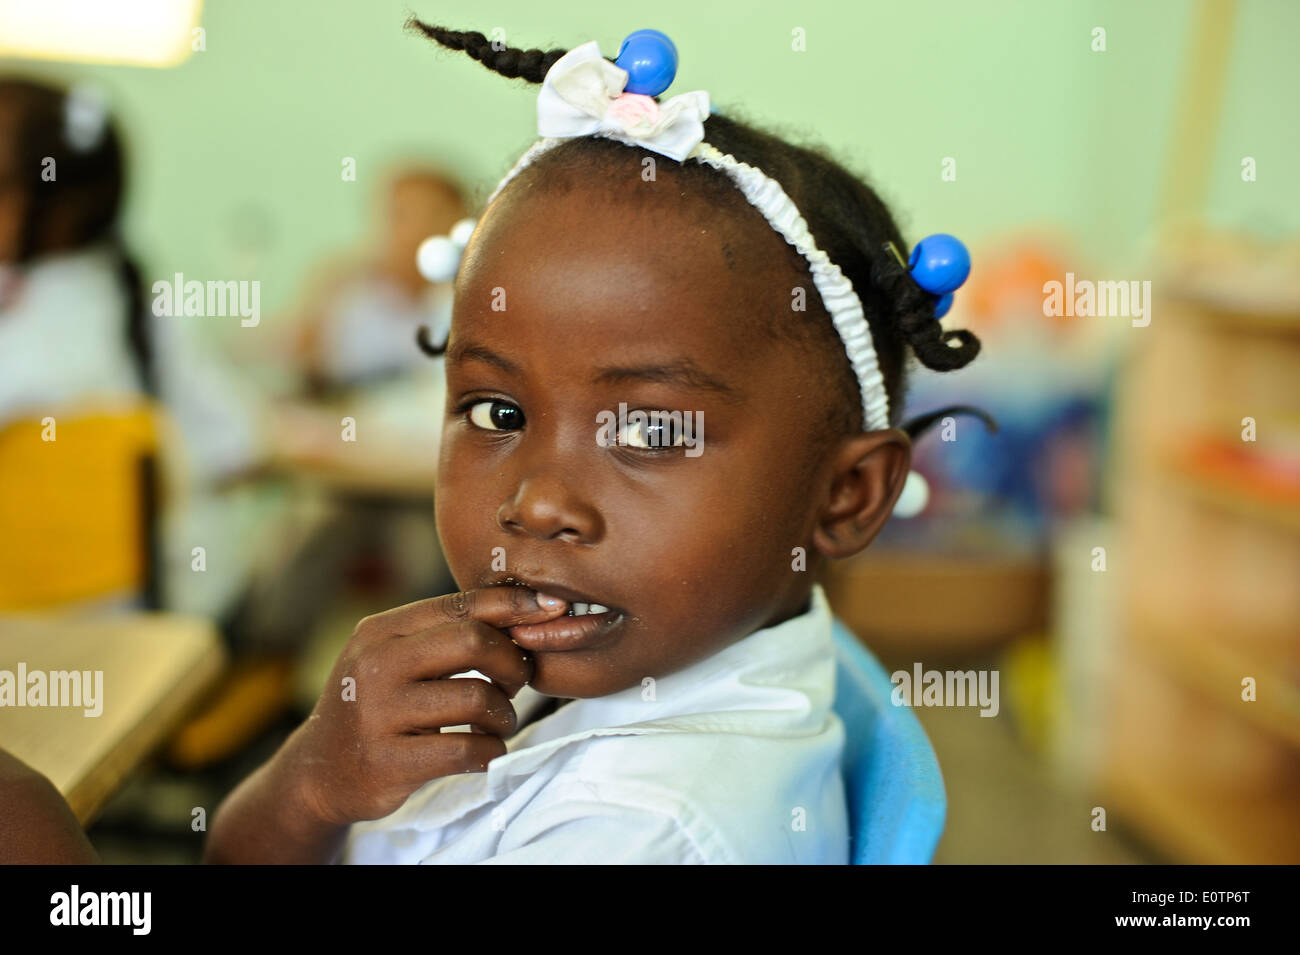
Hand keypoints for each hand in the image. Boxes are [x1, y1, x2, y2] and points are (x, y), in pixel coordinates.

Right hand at [282, 586, 567, 826]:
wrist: (319, 771)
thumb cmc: (377, 705)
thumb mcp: (394, 656)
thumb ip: (445, 633)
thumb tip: (527, 610)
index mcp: (381, 630)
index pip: (460, 604)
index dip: (513, 605)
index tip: (550, 611)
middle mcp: (375, 664)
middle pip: (474, 641)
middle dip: (512, 661)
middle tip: (518, 682)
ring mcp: (378, 714)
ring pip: (475, 698)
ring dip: (504, 713)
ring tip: (499, 721)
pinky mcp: (387, 762)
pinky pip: (465, 750)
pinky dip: (490, 751)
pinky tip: (486, 751)